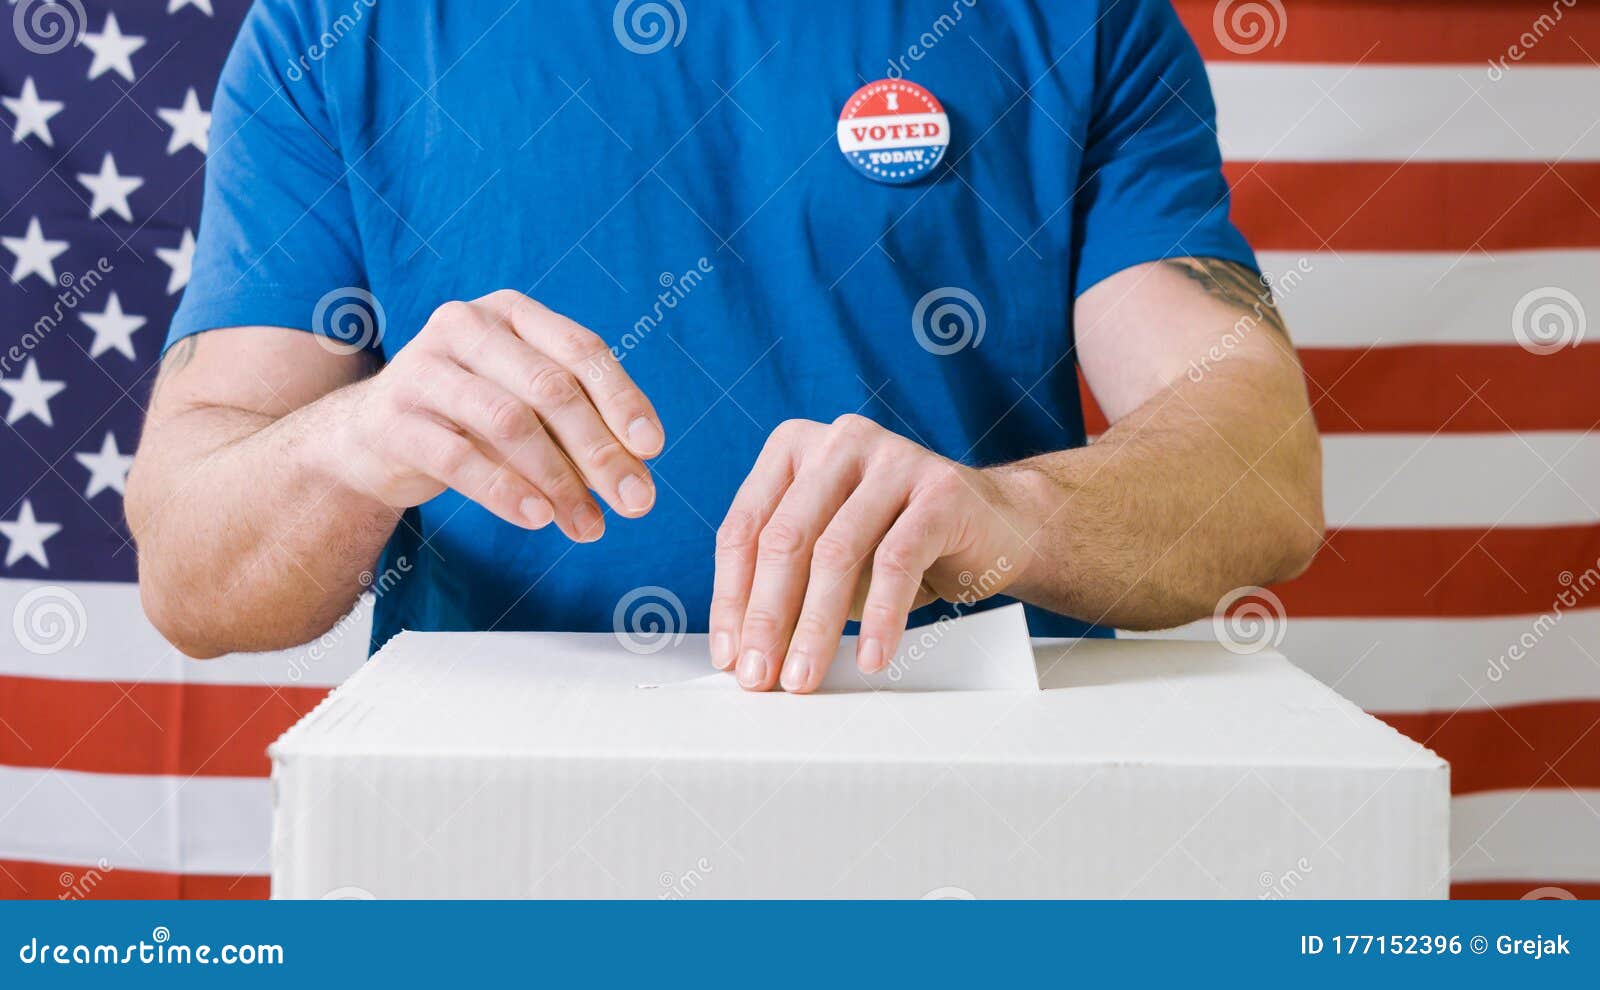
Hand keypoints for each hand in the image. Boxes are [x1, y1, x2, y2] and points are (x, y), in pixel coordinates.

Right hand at [325, 290, 663, 541]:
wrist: (370, 437)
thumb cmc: (468, 417)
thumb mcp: (526, 406)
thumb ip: (577, 428)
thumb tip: (636, 478)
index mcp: (510, 312)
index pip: (581, 350)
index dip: (622, 399)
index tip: (652, 448)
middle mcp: (464, 326)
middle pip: (550, 387)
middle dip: (600, 451)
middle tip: (634, 502)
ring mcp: (422, 369)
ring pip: (509, 422)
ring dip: (559, 481)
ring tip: (589, 525)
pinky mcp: (392, 419)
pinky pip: (458, 458)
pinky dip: (506, 492)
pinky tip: (538, 519)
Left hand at [710, 415, 1037, 692]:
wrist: (1000, 526)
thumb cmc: (902, 541)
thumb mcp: (833, 555)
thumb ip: (788, 584)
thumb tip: (744, 650)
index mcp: (795, 449)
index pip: (745, 528)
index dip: (730, 598)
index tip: (728, 654)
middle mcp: (838, 441)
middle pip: (784, 539)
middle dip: (767, 618)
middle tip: (759, 675)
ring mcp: (892, 458)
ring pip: (836, 552)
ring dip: (815, 626)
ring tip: (805, 674)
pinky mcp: (940, 490)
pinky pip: (896, 562)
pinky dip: (878, 617)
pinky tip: (870, 655)